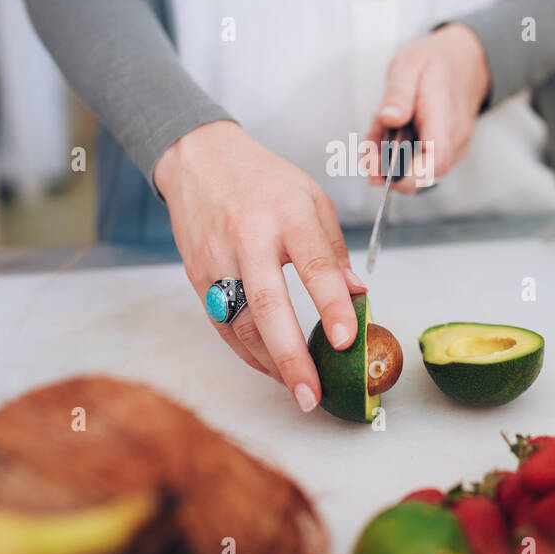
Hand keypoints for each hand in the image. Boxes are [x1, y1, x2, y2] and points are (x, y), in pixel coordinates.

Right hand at [154, 121, 364, 410]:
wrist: (198, 159)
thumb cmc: (263, 179)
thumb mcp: (311, 197)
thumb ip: (333, 249)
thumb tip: (357, 294)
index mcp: (288, 215)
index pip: (313, 265)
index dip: (332, 305)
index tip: (347, 340)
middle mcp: (250, 238)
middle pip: (269, 306)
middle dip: (292, 357)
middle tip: (312, 394)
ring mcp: (218, 259)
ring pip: (241, 324)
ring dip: (270, 364)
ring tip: (298, 390)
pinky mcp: (197, 275)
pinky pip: (222, 324)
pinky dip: (246, 352)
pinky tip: (270, 367)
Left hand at [366, 24, 490, 193]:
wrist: (463, 59)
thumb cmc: (435, 61)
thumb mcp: (409, 63)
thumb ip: (398, 93)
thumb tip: (388, 119)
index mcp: (444, 114)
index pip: (436, 159)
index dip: (409, 176)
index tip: (381, 172)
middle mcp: (454, 136)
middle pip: (424, 172)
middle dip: (388, 168)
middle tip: (367, 149)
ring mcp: (452, 145)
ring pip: (418, 169)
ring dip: (390, 159)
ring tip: (378, 131)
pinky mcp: (444, 149)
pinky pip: (419, 161)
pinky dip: (397, 154)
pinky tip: (387, 134)